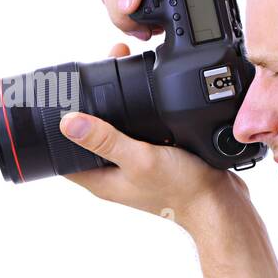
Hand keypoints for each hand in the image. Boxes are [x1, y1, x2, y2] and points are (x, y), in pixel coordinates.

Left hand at [58, 43, 251, 231]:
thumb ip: (105, 139)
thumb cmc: (182, 189)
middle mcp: (115, 173)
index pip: (62, 153)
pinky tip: (148, 96)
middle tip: (94, 76)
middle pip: (89, 135)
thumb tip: (67, 121)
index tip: (59, 98)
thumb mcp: (139, 158)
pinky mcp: (156, 158)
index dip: (56, 126)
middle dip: (88, 107)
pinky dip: (139, 113)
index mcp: (101, 179)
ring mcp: (135, 165)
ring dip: (116, 106)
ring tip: (120, 76)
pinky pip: (138, 131)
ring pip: (115, 130)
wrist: (221, 202)